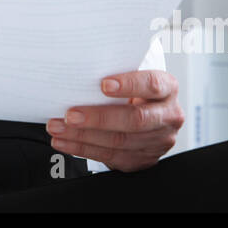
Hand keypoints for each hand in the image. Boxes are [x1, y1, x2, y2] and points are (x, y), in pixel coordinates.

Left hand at [45, 70, 182, 171]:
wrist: (151, 117)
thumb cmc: (136, 90)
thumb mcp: (135, 77)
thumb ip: (118, 72)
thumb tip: (79, 69)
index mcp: (168, 88)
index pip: (152, 84)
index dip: (129, 84)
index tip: (103, 84)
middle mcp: (168, 116)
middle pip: (135, 120)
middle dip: (99, 118)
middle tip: (71, 114)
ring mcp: (158, 141)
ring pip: (119, 141)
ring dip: (83, 136)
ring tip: (58, 128)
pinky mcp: (143, 159)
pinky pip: (110, 157)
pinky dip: (83, 149)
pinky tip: (65, 142)